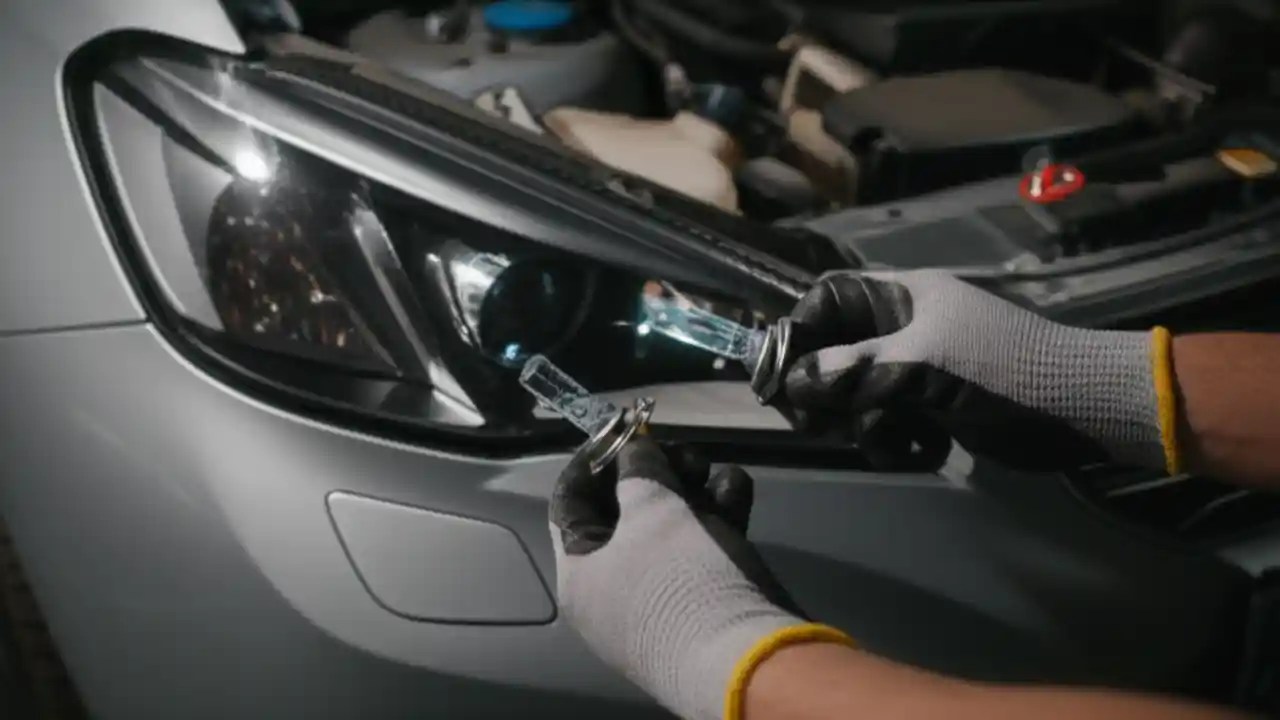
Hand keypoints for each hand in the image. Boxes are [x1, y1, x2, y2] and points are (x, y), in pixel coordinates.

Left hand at [549, 438, 852, 719]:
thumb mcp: (651, 511)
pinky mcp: (705, 601)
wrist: (748, 658)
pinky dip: (718, 514)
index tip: (618, 427)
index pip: (569, 504)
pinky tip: (737, 489)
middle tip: (678, 446)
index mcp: (580, 575)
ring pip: (671, 526)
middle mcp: (614, 590)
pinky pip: (703, 548)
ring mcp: (662, 598)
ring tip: (711, 466)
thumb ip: (638, 471)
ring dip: (692, 487)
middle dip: (654, 471)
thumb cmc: (679, 579)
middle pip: (625, 512)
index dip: (592, 459)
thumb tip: (634, 450)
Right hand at [783, 270, 1171, 471]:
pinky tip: (925, 450)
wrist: (1082, 411)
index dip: (798, 332)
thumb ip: (855, 370)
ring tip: (895, 440)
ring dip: (864, 426)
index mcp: (901, 297)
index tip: (778, 375)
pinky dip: (894, 441)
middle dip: (825, 393)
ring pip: (854, 397)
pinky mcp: (930, 409)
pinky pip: (884, 424)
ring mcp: (916, 370)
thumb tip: (793, 381)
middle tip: (820, 423)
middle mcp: (902, 328)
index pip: (826, 300)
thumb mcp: (925, 364)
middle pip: (831, 353)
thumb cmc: (1007, 370)